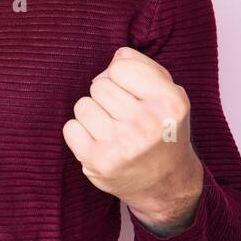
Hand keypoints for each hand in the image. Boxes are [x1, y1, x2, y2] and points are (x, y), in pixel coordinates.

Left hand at [62, 46, 203, 228]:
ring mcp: (123, 145)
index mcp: (170, 101)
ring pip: (82, 105)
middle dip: (106, 96)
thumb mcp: (167, 94)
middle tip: (122, 115)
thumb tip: (115, 58)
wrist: (167, 183)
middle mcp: (149, 123)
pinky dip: (80, 133)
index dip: (120, 76)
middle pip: (98, 84)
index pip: (121, 66)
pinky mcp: (99, 161)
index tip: (131, 92)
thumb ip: (143, 66)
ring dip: (92, 115)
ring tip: (112, 129)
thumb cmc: (161, 129)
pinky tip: (99, 142)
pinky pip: (70, 128)